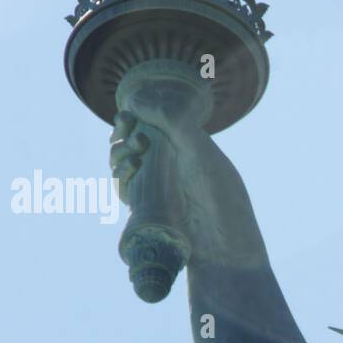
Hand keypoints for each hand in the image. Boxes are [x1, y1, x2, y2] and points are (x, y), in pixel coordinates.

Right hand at [108, 110, 267, 268]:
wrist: (223, 244)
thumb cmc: (220, 195)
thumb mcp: (199, 151)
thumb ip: (173, 121)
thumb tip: (137, 98)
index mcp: (181, 144)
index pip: (146, 123)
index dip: (131, 118)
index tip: (127, 116)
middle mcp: (166, 163)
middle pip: (128, 142)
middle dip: (121, 136)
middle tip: (134, 139)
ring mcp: (154, 186)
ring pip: (121, 165)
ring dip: (119, 156)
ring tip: (134, 157)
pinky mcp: (145, 208)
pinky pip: (122, 188)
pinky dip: (120, 177)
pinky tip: (131, 171)